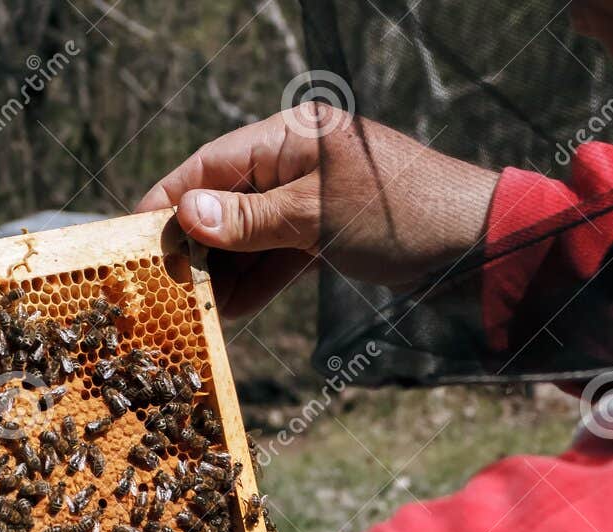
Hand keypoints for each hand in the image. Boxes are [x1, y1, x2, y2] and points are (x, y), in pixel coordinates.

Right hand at [135, 108, 500, 315]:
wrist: (479, 246)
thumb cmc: (402, 214)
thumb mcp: (317, 216)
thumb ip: (249, 219)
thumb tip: (184, 214)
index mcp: (292, 136)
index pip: (210, 165)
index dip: (168, 202)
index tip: (133, 241)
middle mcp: (296, 162)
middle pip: (224, 203)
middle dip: (193, 247)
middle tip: (161, 289)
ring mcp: (310, 199)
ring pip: (247, 236)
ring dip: (221, 275)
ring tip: (193, 312)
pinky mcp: (325, 233)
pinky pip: (275, 256)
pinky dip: (254, 284)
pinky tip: (229, 314)